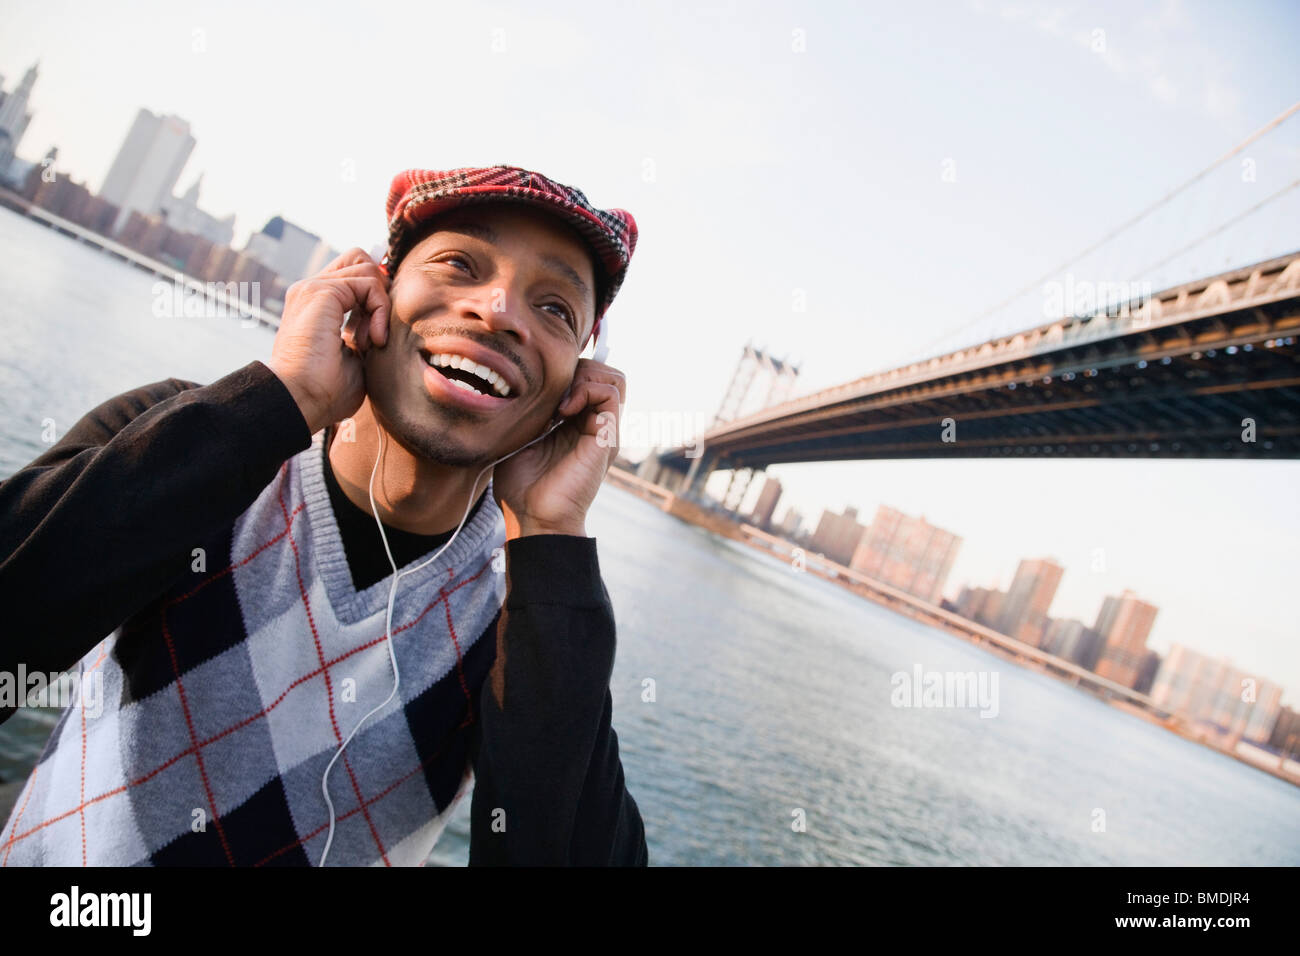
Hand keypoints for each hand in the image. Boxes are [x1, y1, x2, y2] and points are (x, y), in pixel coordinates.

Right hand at [267, 248, 389, 434]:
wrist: (300, 400)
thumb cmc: (326, 391)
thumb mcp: (356, 358)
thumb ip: (367, 332)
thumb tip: (386, 324)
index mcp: (317, 304)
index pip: (354, 276)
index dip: (376, 297)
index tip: (376, 337)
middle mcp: (312, 291)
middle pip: (360, 260)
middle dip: (380, 291)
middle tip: (377, 330)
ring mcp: (313, 287)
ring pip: (368, 269)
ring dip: (380, 306)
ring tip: (370, 342)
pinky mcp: (322, 291)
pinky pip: (369, 282)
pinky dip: (380, 310)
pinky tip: (373, 340)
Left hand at [492, 360, 626, 538]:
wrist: (534, 519)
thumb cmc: (522, 488)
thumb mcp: (520, 439)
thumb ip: (530, 412)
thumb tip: (529, 385)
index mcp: (576, 425)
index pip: (587, 378)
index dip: (566, 373)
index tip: (539, 390)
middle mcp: (594, 425)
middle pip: (605, 373)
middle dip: (577, 369)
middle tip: (551, 391)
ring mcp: (604, 431)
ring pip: (614, 378)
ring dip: (584, 377)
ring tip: (560, 400)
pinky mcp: (607, 438)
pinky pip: (610, 393)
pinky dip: (586, 390)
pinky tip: (562, 411)